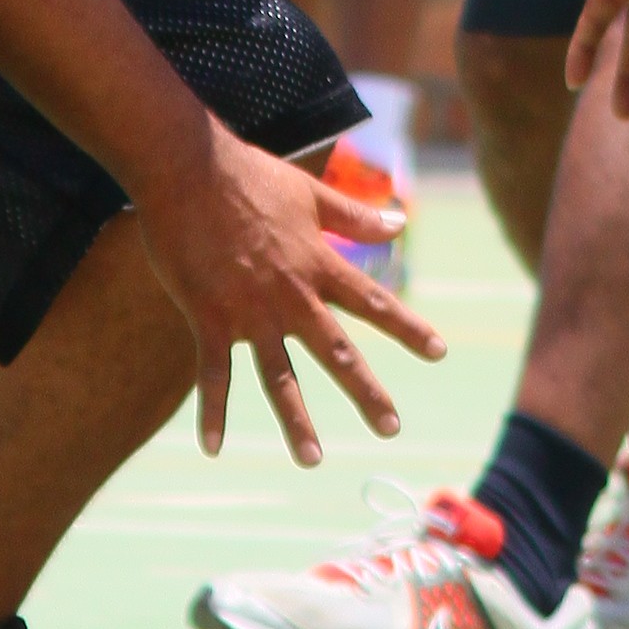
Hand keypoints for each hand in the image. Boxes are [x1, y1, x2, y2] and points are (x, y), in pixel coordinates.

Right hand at [135, 122, 443, 462]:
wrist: (189, 168)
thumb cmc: (249, 175)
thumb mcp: (310, 193)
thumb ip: (354, 215)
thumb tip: (402, 221)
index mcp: (317, 264)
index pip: (373, 302)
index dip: (408, 328)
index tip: (439, 353)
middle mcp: (292, 295)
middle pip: (337, 351)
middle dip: (367, 392)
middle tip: (391, 427)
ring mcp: (251, 312)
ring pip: (280, 378)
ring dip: (297, 421)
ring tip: (314, 460)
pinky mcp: (210, 318)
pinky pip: (214, 375)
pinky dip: (213, 413)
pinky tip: (212, 448)